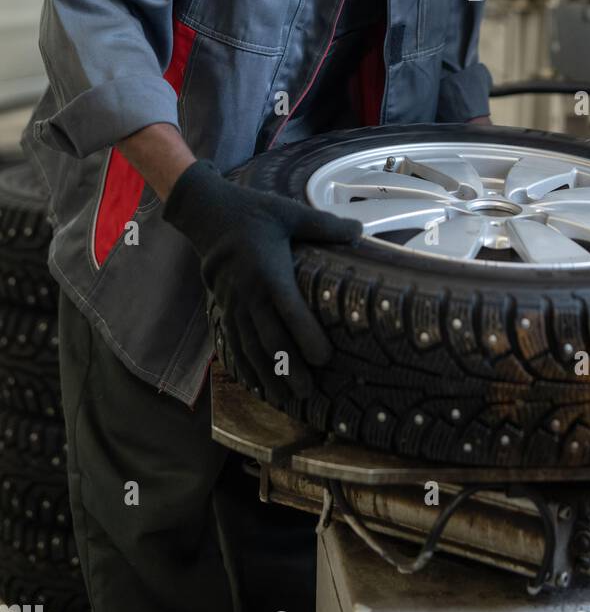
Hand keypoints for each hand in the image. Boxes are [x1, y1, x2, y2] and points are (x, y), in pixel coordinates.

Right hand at [163, 161, 360, 402]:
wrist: (208, 215)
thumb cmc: (254, 214)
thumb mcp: (289, 213)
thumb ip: (324, 225)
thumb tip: (359, 230)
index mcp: (269, 271)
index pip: (289, 309)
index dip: (306, 335)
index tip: (324, 358)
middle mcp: (249, 293)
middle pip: (269, 338)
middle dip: (288, 367)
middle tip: (308, 392)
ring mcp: (234, 304)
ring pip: (250, 347)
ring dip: (267, 374)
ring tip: (285, 398)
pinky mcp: (224, 308)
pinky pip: (233, 343)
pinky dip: (244, 366)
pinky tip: (256, 385)